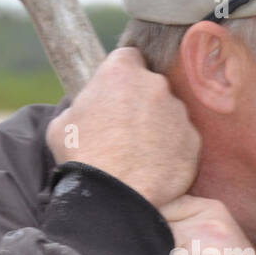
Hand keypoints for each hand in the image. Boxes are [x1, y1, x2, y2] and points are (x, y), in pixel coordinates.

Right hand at [45, 48, 200, 208]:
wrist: (113, 197)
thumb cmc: (82, 158)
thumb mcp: (62, 123)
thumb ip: (81, 105)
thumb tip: (85, 108)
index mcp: (121, 72)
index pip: (128, 57)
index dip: (122, 76)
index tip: (117, 93)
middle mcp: (155, 84)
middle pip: (152, 85)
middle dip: (141, 101)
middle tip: (126, 128)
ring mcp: (178, 112)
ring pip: (170, 112)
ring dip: (158, 126)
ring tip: (140, 153)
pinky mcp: (193, 140)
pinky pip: (183, 140)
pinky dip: (172, 150)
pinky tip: (154, 167)